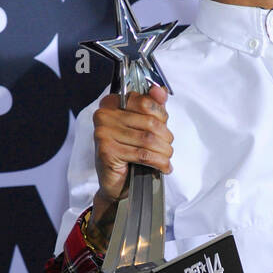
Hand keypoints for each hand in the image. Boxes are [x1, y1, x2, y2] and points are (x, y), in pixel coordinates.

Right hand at [92, 83, 173, 210]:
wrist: (117, 183)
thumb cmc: (130, 152)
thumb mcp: (144, 126)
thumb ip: (153, 106)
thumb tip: (160, 90)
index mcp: (112, 103)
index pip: (145, 102)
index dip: (161, 116)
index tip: (164, 127)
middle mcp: (104, 115)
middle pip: (149, 122)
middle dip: (165, 137)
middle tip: (168, 148)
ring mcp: (103, 133)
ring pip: (148, 139)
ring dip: (164, 152)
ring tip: (167, 158)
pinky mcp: (107, 151)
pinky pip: (142, 154)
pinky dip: (159, 162)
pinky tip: (164, 167)